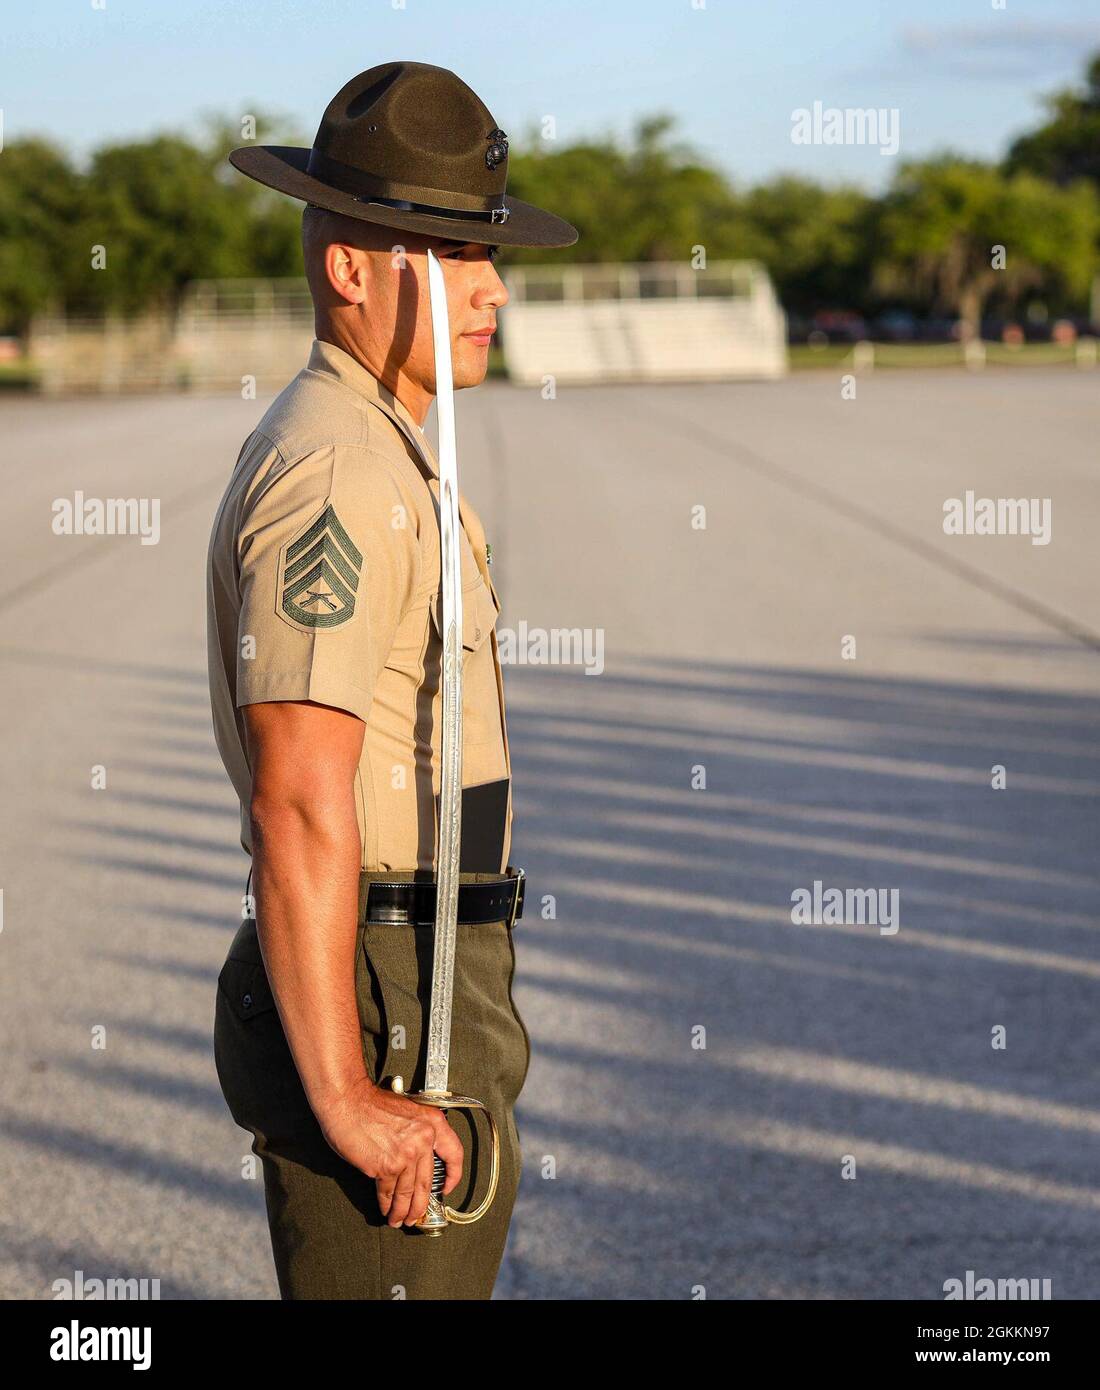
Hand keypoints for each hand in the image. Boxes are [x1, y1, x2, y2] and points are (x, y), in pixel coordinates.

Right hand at [317, 1077, 464, 1227]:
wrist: (347, 1099)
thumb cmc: (370, 1103)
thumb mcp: (407, 1111)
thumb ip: (417, 1133)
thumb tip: (417, 1160)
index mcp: (432, 1122)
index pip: (454, 1154)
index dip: (453, 1175)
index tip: (448, 1187)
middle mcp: (423, 1140)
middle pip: (427, 1182)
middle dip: (420, 1205)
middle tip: (417, 1215)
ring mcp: (406, 1155)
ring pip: (408, 1192)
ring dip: (403, 1211)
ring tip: (399, 1219)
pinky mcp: (386, 1167)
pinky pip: (388, 1192)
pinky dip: (386, 1204)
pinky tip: (386, 1208)